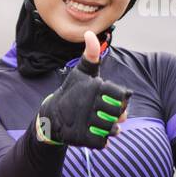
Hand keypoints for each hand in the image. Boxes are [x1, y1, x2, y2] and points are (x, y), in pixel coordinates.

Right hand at [35, 31, 131, 148]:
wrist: (51, 116)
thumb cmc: (71, 92)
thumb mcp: (82, 73)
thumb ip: (91, 55)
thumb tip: (90, 33)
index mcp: (96, 87)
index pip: (124, 96)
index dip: (120, 100)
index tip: (110, 100)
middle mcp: (92, 104)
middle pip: (121, 114)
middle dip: (117, 116)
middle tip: (106, 114)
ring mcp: (87, 121)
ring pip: (113, 129)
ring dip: (110, 129)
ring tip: (101, 123)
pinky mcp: (83, 138)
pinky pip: (103, 142)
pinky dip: (101, 140)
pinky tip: (94, 132)